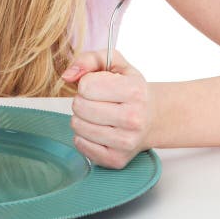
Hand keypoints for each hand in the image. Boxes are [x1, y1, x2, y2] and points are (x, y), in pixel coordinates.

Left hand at [61, 49, 152, 169]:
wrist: (152, 117)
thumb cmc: (131, 88)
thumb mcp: (116, 63)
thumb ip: (89, 59)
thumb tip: (67, 75)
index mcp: (134, 91)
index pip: (86, 86)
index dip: (86, 82)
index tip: (98, 85)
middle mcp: (133, 119)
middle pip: (80, 106)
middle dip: (82, 100)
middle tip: (96, 100)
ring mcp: (126, 142)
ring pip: (78, 126)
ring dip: (81, 118)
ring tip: (96, 114)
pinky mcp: (116, 159)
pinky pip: (81, 145)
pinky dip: (83, 135)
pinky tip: (97, 129)